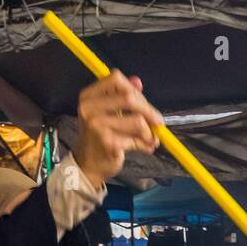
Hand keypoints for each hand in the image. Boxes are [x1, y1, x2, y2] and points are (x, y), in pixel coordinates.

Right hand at [75, 72, 161, 187]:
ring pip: (137, 120)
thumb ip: (122, 96)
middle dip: (149, 110)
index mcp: (88, 96)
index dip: (135, 90)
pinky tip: (145, 148)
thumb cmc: (99, 138)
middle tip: (158, 122)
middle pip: (129, 97)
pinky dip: (145, 144)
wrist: (88, 166)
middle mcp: (90, 108)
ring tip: (151, 139)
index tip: (144, 103)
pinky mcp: (109, 143)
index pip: (116, 79)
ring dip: (149, 131)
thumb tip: (138, 82)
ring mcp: (98, 126)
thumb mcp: (108, 113)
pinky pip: (137, 139)